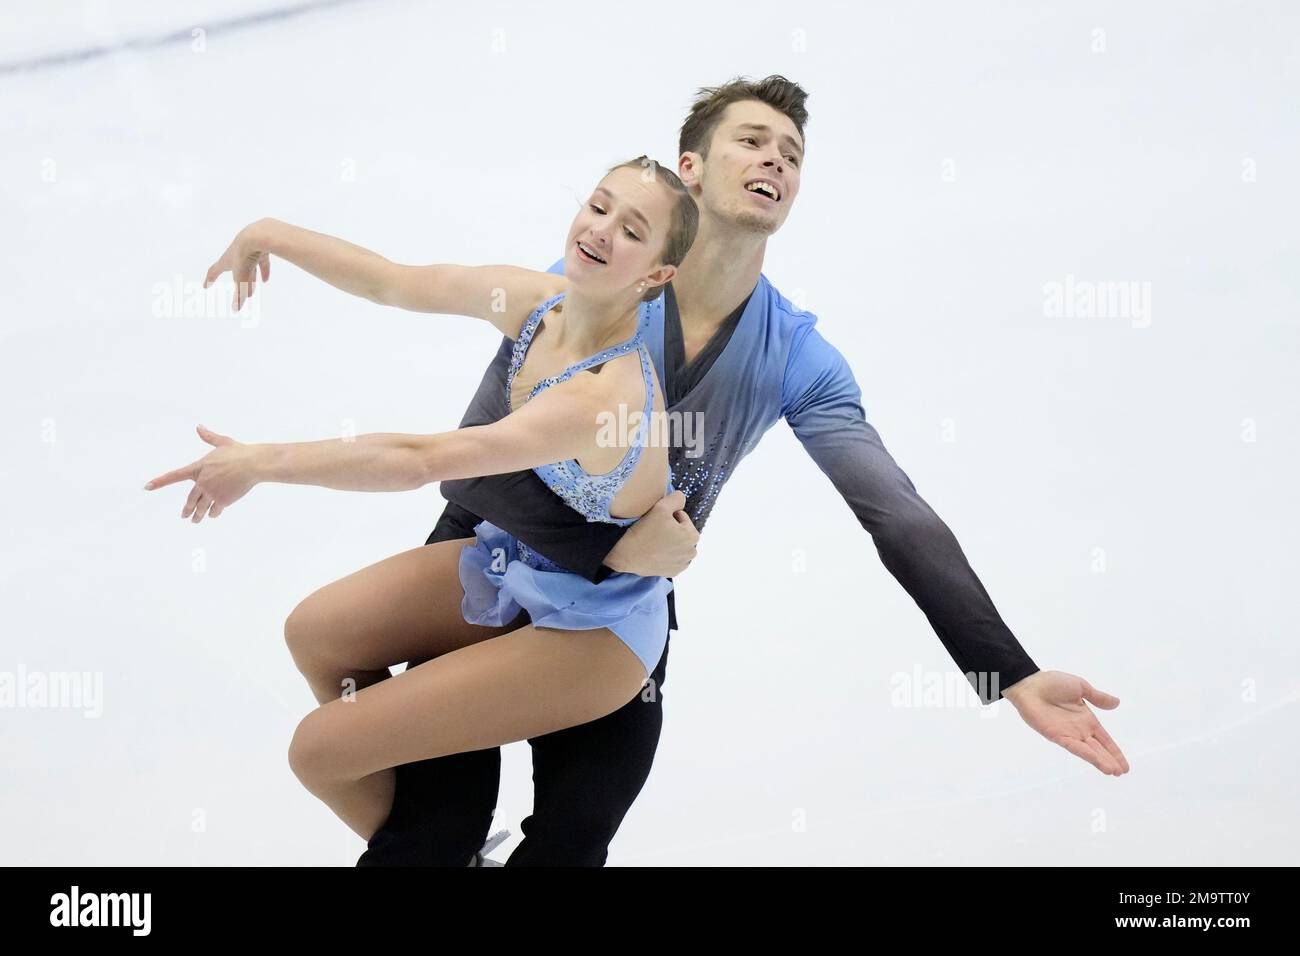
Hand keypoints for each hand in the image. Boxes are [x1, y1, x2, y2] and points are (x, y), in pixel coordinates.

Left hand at [143, 425, 261, 521]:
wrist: (254, 464)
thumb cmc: (240, 452)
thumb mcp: (223, 442)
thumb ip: (209, 437)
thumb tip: (199, 426)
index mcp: (199, 467)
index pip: (174, 475)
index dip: (160, 482)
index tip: (147, 486)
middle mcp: (202, 481)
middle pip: (190, 499)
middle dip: (186, 509)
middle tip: (183, 516)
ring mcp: (212, 492)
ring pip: (201, 508)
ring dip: (197, 516)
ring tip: (195, 521)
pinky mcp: (223, 500)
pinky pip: (215, 510)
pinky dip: (213, 514)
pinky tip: (213, 515)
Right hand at [204, 220, 272, 311]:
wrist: (257, 236)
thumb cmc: (244, 257)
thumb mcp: (241, 278)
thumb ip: (239, 294)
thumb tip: (235, 309)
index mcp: (226, 260)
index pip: (214, 270)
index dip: (210, 279)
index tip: (206, 285)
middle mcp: (235, 254)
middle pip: (236, 271)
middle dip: (239, 284)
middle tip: (241, 294)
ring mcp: (248, 250)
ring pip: (249, 267)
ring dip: (251, 279)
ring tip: (253, 290)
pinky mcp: (260, 247)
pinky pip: (261, 261)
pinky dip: (262, 271)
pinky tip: (266, 280)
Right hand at [605, 490, 698, 576]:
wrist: (628, 555)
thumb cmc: (645, 530)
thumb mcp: (661, 507)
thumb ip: (676, 498)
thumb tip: (681, 499)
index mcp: (692, 535)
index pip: (682, 518)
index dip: (669, 516)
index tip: (657, 521)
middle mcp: (691, 552)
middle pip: (681, 533)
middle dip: (672, 530)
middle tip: (655, 530)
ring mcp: (682, 564)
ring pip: (678, 546)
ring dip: (670, 542)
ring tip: (655, 541)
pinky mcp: (673, 572)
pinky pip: (672, 559)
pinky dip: (666, 555)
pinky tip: (656, 552)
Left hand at [1002, 670, 1129, 775]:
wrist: (1030, 684)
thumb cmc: (1052, 683)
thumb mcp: (1081, 687)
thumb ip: (1098, 697)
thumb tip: (1117, 703)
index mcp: (1086, 719)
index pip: (1104, 739)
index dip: (1114, 751)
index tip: (1125, 765)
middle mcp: (1079, 730)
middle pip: (1098, 748)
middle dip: (1110, 760)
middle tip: (1122, 772)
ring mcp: (1068, 734)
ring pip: (1088, 751)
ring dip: (1100, 761)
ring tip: (1113, 771)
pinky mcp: (1056, 735)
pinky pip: (1073, 746)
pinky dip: (1085, 753)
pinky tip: (1096, 760)